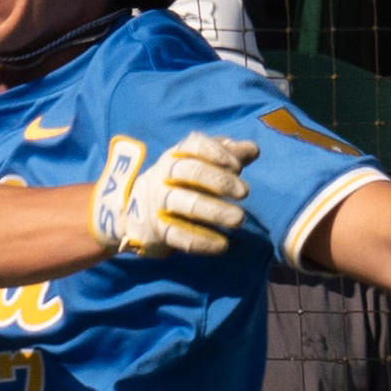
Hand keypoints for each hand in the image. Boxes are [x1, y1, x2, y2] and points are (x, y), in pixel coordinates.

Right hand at [96, 131, 256, 258]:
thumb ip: (229, 155)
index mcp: (177, 155)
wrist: (138, 211)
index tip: (237, 166)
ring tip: (240, 219)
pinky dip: (202, 241)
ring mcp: (159, 202)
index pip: (194, 145)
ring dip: (214, 211)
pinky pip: (179, 235)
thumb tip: (253, 149)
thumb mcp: (202, 164)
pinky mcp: (159, 229)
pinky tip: (223, 245)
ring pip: (185, 203)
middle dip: (219, 180)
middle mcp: (165, 174)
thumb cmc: (181, 183)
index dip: (216, 153)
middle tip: (245, 192)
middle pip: (191, 171)